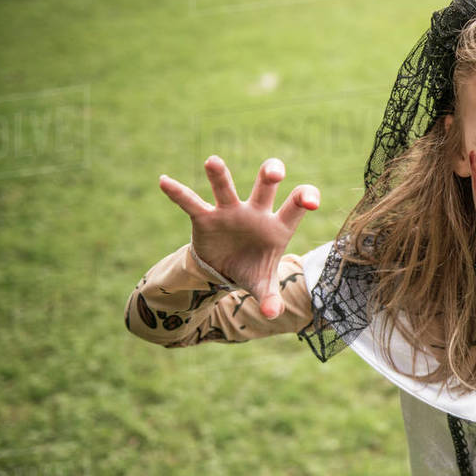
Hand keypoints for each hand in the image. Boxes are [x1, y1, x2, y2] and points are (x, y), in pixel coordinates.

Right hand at [158, 156, 318, 318]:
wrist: (225, 270)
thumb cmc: (252, 269)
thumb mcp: (262, 285)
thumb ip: (270, 299)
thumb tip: (272, 314)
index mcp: (277, 226)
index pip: (295, 207)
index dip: (305, 198)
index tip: (311, 200)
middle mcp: (255, 213)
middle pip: (264, 188)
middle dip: (268, 176)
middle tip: (273, 171)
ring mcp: (230, 212)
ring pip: (226, 189)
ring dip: (219, 176)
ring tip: (213, 161)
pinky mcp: (205, 218)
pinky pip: (191, 203)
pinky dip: (178, 193)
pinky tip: (164, 181)